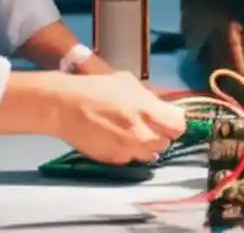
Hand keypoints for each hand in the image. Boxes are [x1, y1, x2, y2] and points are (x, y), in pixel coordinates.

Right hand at [48, 71, 186, 164]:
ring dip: (145, 145)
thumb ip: (150, 98)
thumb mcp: (128, 83)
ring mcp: (128, 151)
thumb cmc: (96, 89)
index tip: (167, 118)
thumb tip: (163, 108)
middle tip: (146, 124)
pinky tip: (115, 137)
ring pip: (150, 154)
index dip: (173, 121)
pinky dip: (128, 151)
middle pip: (166, 143)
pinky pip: (131, 158)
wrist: (64, 107)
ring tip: (130, 131)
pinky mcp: (114, 160)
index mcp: (148, 112)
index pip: (179, 126)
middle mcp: (141, 135)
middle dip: (160, 134)